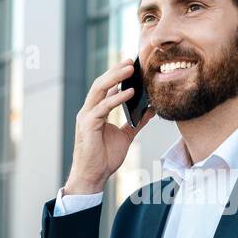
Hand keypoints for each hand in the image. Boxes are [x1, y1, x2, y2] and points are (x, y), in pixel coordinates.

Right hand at [64, 59, 154, 194]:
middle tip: (131, 60)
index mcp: (96, 112)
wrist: (94, 176)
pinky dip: (116, 99)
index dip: (117, 75)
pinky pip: (103, 107)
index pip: (105, 88)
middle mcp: (89, 111)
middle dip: (116, 71)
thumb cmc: (105, 158)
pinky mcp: (88, 125)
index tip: (131, 64)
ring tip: (130, 69)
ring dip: (115, 78)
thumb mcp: (125, 136)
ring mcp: (87, 117)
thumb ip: (135, 122)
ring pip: (99, 90)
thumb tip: (150, 110)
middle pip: (101, 84)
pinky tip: (129, 93)